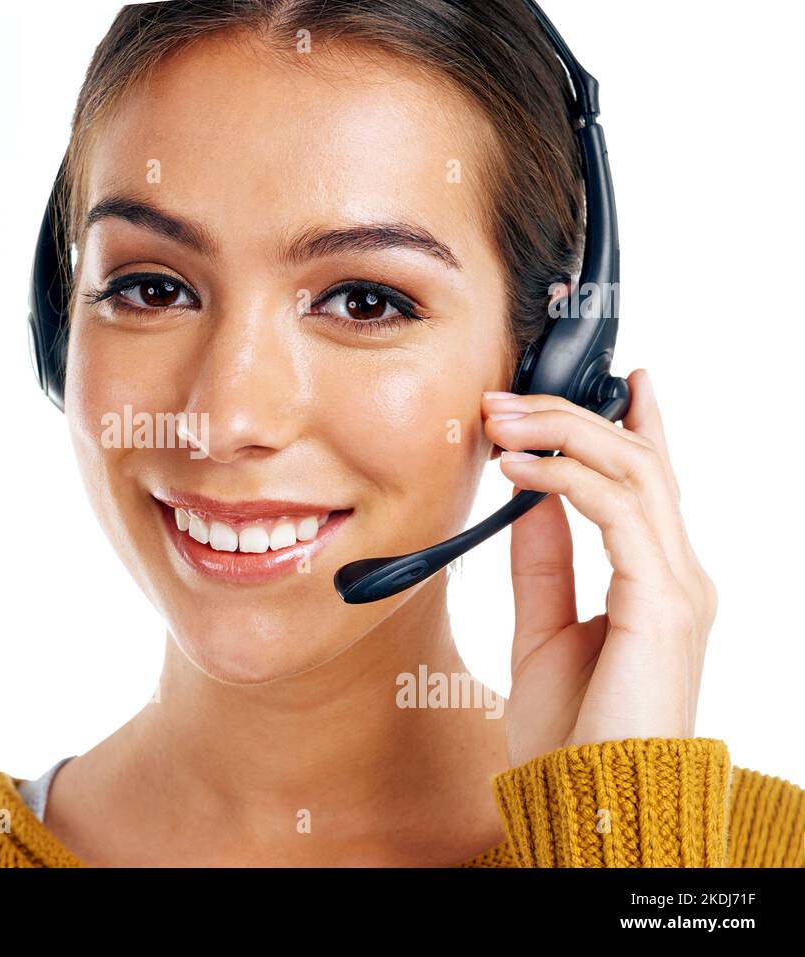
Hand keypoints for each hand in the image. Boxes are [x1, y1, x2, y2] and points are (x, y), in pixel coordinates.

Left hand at [481, 369, 717, 768]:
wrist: (593, 800)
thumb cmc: (574, 731)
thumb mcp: (545, 630)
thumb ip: (544, 564)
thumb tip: (529, 499)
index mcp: (658, 581)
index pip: (652, 482)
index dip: (640, 422)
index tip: (617, 378)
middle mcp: (680, 574)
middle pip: (639, 460)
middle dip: (573, 414)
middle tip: (505, 398)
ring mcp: (678, 585)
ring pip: (633, 469)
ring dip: (562, 431)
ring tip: (501, 419)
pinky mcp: (661, 600)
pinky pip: (614, 510)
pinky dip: (563, 477)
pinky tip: (517, 470)